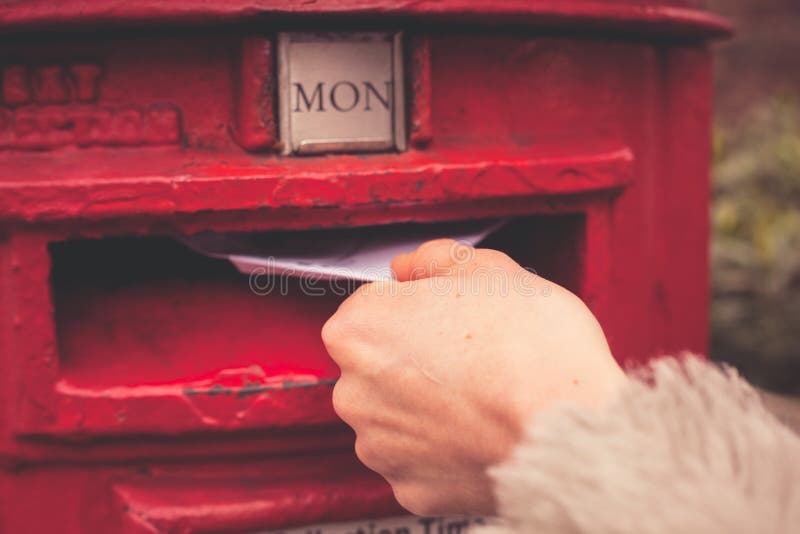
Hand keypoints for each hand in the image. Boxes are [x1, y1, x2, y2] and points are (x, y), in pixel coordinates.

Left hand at [321, 239, 624, 515]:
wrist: (569, 433)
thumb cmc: (534, 349)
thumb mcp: (490, 270)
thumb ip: (436, 259)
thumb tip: (410, 265)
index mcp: (360, 330)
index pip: (372, 308)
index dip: (415, 307)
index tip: (447, 316)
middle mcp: (354, 391)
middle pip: (378, 365)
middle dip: (414, 358)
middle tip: (471, 355)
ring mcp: (380, 446)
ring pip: (397, 415)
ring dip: (426, 406)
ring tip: (481, 396)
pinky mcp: (410, 489)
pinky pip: (420, 460)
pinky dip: (443, 449)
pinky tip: (480, 432)